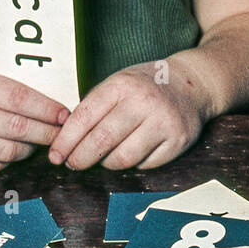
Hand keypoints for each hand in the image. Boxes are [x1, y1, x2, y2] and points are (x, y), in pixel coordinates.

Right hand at [0, 61, 67, 174]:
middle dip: (47, 132)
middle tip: (63, 133)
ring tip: (40, 142)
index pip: (19, 98)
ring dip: (30, 149)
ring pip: (7, 152)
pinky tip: (14, 151)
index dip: (47, 109)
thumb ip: (4, 80)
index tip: (65, 114)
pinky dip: (7, 161)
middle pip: (17, 128)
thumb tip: (49, 93)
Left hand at [48, 63, 206, 170]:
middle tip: (74, 164)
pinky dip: (134, 164)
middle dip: (81, 158)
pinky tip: (133, 152)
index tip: (56, 155)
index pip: (84, 118)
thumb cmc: (146, 86)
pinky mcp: (178, 140)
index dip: (65, 141)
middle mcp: (144, 102)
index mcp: (122, 85)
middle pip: (101, 142)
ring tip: (104, 158)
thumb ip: (94, 107)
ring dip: (107, 163)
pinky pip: (145, 165)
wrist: (192, 83)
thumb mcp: (119, 83)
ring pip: (122, 158)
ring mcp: (163, 122)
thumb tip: (64, 142)